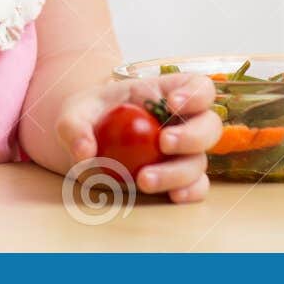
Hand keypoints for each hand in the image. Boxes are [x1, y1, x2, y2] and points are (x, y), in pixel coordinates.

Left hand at [55, 73, 220, 202]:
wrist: (86, 146)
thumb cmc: (88, 118)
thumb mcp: (73, 114)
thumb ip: (74, 127)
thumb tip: (85, 152)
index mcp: (164, 93)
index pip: (199, 86)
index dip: (195, 94)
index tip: (172, 104)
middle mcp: (181, 122)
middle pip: (209, 125)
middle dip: (191, 136)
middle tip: (164, 143)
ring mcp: (183, 153)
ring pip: (200, 161)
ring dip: (178, 172)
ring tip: (144, 180)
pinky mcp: (179, 178)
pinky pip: (196, 187)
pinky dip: (190, 192)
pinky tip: (174, 197)